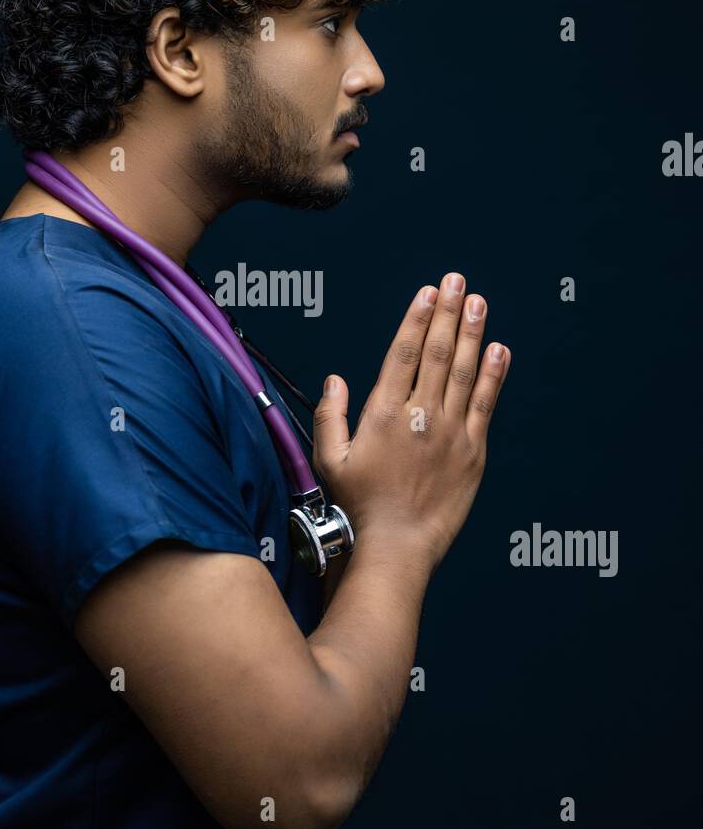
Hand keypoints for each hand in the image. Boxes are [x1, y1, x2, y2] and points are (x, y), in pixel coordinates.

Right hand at [313, 273, 510, 568]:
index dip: (417, 318)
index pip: (403, 353)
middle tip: (457, 281)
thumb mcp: (330, 460)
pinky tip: (499, 350)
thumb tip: (336, 379)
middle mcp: (420, 416)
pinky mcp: (473, 453)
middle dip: (447, 312)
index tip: (428, 292)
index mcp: (384, 413)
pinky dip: (493, 375)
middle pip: (436, 352)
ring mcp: (450, 433)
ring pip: (463, 371)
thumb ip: (331, 415)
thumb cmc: (358, 506)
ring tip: (478, 302)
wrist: (396, 546)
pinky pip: (485, 405)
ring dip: (472, 333)